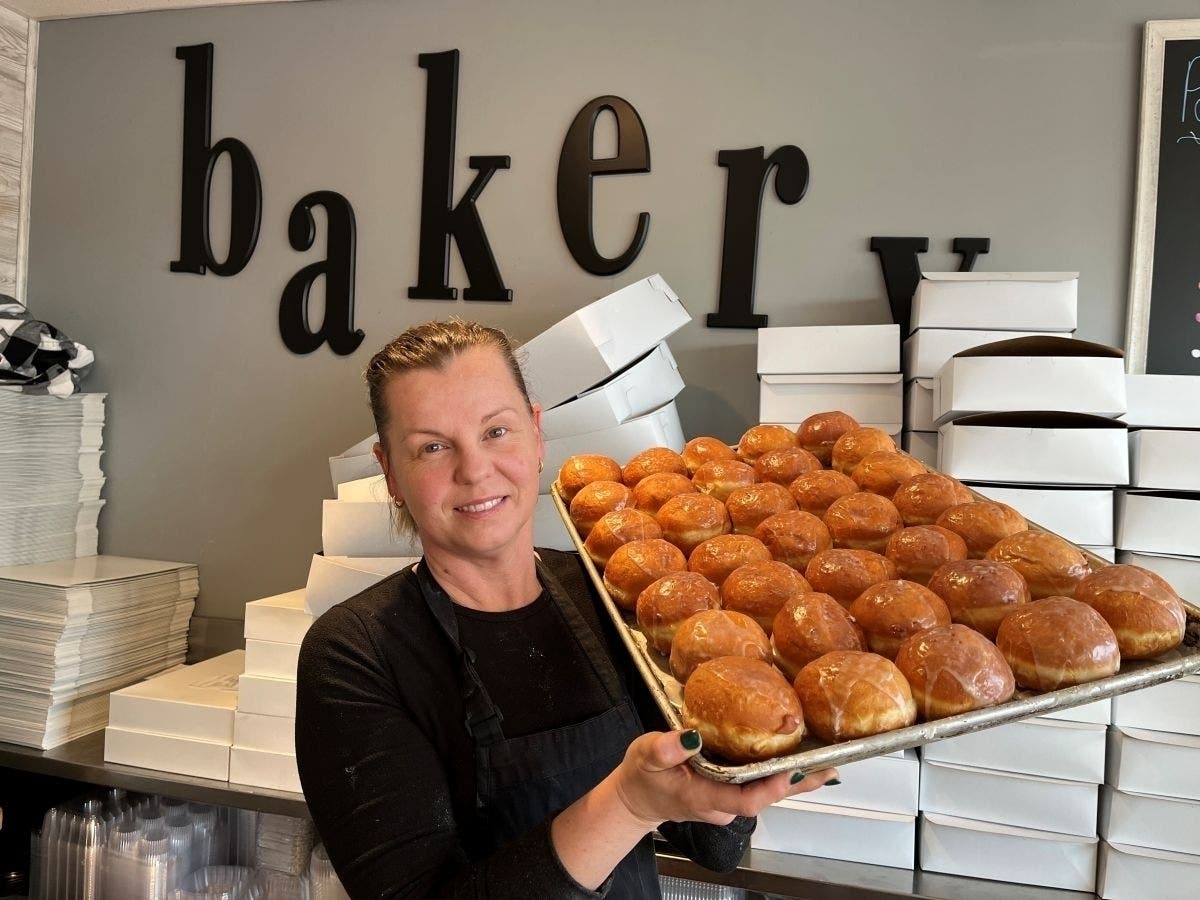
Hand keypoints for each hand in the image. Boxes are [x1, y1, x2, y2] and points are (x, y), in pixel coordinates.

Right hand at [612, 730, 837, 827]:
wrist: (637, 799)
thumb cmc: (642, 775)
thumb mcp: (645, 755)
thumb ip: (665, 748)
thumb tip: (691, 736)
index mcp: (704, 797)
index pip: (746, 799)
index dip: (772, 786)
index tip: (794, 770)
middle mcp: (722, 805)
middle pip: (766, 797)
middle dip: (798, 781)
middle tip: (829, 766)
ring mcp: (728, 802)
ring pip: (765, 792)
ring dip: (793, 777)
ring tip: (823, 760)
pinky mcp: (730, 794)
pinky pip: (758, 786)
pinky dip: (779, 773)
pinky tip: (798, 761)